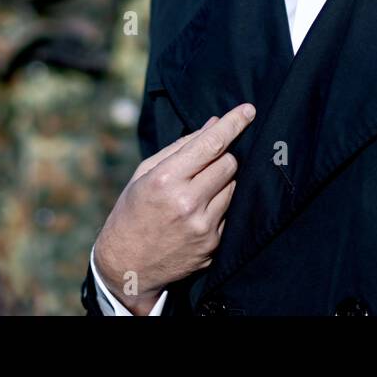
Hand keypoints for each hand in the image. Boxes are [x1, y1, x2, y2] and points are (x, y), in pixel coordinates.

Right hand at [94, 103, 255, 313]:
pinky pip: (230, 212)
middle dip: (222, 158)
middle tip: (204, 165)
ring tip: (197, 192)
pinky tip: (198, 214)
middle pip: (229, 163)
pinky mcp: (213, 244)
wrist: (128, 265)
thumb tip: (213, 123)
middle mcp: (187, 202)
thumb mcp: (145, 173)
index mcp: (166, 180)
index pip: (211, 144)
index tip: (249, 110)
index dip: (233, 124)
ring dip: (222, 182)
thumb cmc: (133, 211)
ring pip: (234, 186)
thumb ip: (181, 147)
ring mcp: (203, 226)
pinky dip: (219, 206)